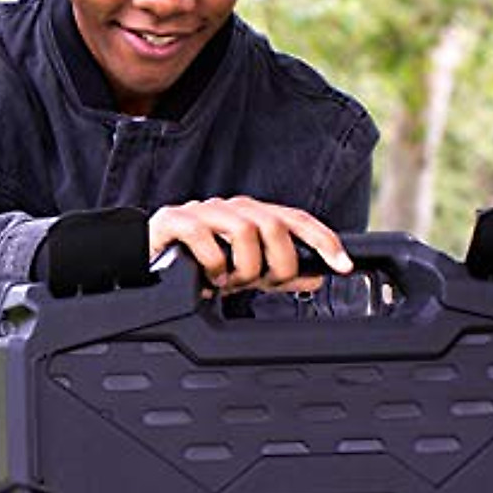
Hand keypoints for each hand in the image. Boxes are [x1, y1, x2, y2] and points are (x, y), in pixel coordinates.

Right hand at [148, 196, 353, 294]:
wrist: (149, 263)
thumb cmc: (197, 265)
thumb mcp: (245, 272)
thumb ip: (279, 274)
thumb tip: (316, 277)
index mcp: (251, 215)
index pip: (297, 219)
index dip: (323, 240)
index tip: (343, 265)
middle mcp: (231, 208)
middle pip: (274, 226)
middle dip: (277, 263)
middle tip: (262, 283)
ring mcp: (203, 211)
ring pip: (244, 232)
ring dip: (243, 268)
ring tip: (229, 283)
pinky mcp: (175, 221)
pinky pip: (205, 239)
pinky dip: (212, 265)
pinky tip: (207, 279)